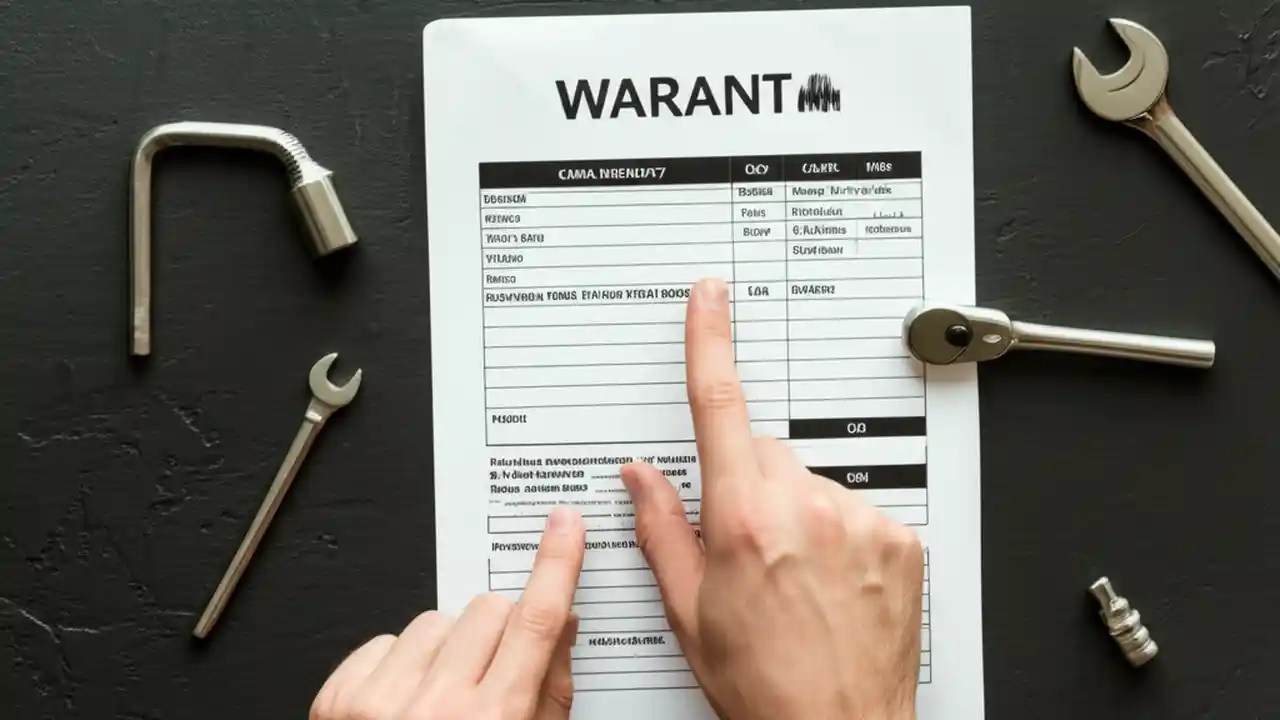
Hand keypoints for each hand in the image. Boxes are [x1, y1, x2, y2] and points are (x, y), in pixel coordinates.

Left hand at [310, 507, 585, 719]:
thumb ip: (551, 694)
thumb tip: (562, 627)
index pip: (536, 622)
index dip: (556, 566)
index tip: (564, 529)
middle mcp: (435, 710)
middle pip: (488, 610)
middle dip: (500, 630)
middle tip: (495, 670)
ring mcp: (379, 704)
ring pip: (434, 621)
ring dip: (447, 648)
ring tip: (442, 699)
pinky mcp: (336, 702)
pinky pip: (381, 642)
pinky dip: (397, 665)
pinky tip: (404, 704)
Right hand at [622, 278, 924, 719]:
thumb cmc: (763, 685)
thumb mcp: (690, 611)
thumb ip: (662, 529)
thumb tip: (642, 477)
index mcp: (744, 521)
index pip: (720, 407)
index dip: (710, 342)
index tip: (710, 300)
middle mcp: (807, 509)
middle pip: (766, 454)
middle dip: (748, 486)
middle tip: (746, 551)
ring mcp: (861, 521)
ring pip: (812, 483)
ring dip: (796, 514)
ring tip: (793, 580)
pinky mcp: (900, 537)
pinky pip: (857, 509)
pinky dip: (839, 533)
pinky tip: (829, 583)